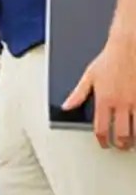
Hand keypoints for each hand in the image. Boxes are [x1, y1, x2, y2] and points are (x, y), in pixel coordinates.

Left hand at [62, 34, 135, 149]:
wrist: (129, 47)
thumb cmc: (109, 59)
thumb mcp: (89, 76)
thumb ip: (78, 94)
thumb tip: (66, 106)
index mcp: (104, 99)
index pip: (101, 128)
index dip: (102, 140)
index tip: (104, 144)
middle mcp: (120, 103)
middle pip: (121, 133)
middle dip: (120, 144)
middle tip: (120, 146)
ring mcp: (135, 101)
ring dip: (135, 139)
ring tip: (133, 142)